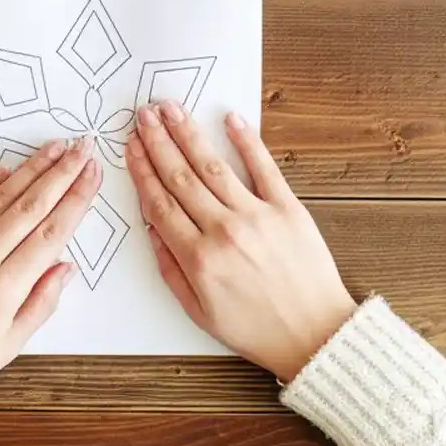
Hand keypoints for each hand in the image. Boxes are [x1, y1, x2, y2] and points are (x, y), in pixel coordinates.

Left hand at [0, 137, 100, 419]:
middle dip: (60, 173)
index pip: (51, 232)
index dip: (76, 199)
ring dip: (29, 169)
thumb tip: (64, 266)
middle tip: (82, 148)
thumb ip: (41, 302)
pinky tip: (5, 168)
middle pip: (29, 206)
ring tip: (53, 148)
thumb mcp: (10, 345)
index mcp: (4, 289)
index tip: (93, 175)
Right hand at [126, 101, 355, 381]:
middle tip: (143, 116)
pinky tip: (229, 120)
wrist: (314, 335)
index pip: (159, 204)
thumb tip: (152, 228)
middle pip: (180, 177)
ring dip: (188, 134)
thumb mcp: (199, 312)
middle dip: (158, 143)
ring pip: (213, 166)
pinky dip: (246, 141)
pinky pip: (263, 168)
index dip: (141, 171)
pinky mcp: (288, 209)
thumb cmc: (258, 329)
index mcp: (198, 259)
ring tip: (171, 109)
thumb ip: (170, 269)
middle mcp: (223, 232)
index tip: (131, 148)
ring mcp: (257, 216)